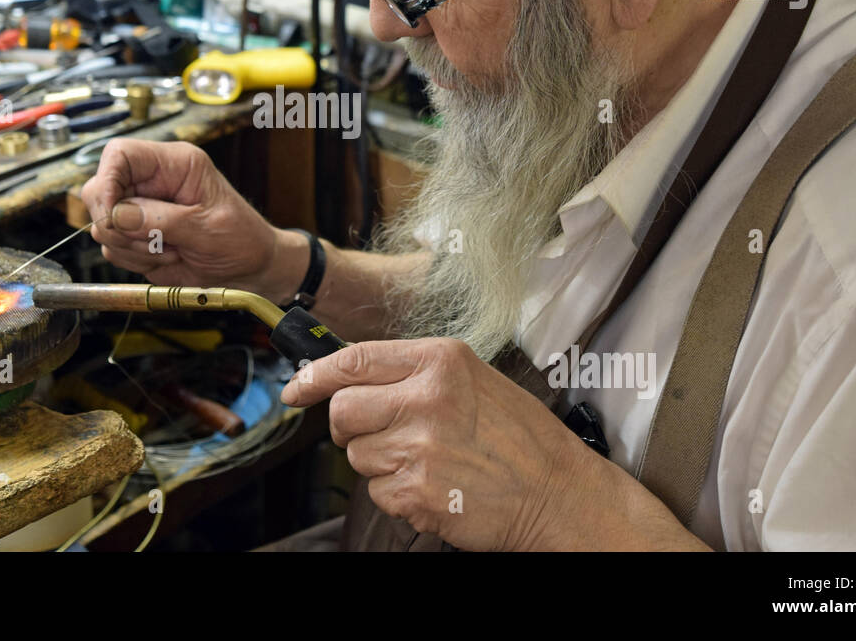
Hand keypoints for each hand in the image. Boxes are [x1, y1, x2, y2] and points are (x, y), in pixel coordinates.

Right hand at [81, 138, 303, 296]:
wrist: (250, 269)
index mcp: (175, 164)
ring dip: (133, 247)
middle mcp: (152, 183)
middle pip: (100, 190)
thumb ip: (162, 220)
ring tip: (173, 250)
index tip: (112, 213)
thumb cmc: (241, 239)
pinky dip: (135, 261)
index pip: (120, 154)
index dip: (107, 181)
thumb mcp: (208, 228)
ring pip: (103, 225)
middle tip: (154, 241)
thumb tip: (118, 214)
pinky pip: (113, 249)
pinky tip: (167, 258)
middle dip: (119, 224)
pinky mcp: (136, 236)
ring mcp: (141, 210)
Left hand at [281, 337, 705, 550]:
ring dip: (381, 464)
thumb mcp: (471, 380)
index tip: (295, 389)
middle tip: (381, 436)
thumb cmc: (519, 437)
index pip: (355, 359)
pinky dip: (398, 495)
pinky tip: (436, 486)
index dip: (314, 375)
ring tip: (429, 462)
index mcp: (440, 361)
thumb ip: (412, 374)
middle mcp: (427, 398)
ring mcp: (421, 447)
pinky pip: (378, 493)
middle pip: (344, 411)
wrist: (559, 493)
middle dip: (350, 429)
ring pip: (358, 455)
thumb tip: (348, 381)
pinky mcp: (418, 492)